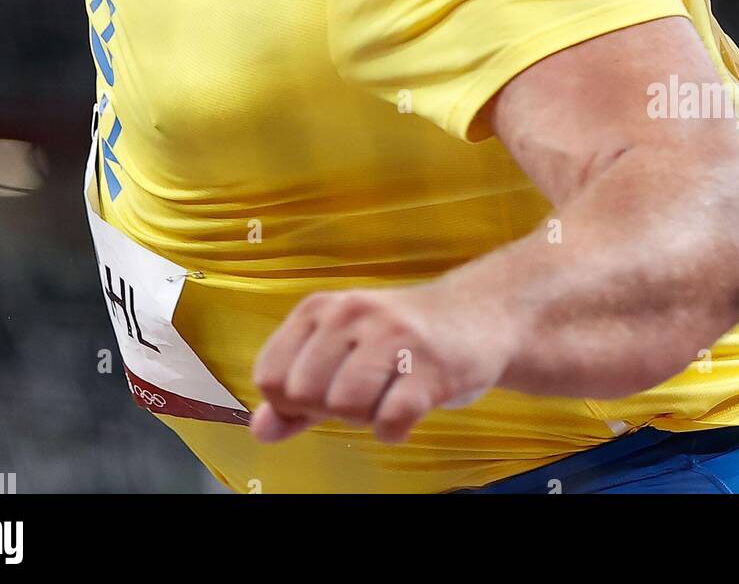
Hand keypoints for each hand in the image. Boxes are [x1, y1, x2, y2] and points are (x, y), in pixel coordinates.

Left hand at [250, 278, 516, 443]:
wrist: (477, 314)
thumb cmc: (398, 339)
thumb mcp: (339, 352)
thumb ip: (295, 395)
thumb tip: (260, 430)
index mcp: (321, 308)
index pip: (270, 373)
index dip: (291, 399)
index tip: (321, 390)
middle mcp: (352, 313)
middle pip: (303, 392)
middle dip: (328, 408)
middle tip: (362, 390)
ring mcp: (393, 336)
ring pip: (343, 405)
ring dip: (364, 416)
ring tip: (386, 394)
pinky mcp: (431, 366)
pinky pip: (390, 421)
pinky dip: (395, 429)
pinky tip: (408, 407)